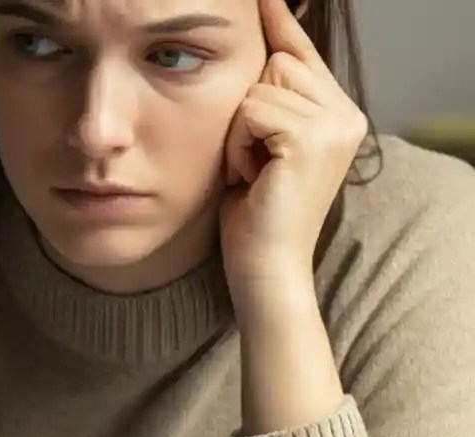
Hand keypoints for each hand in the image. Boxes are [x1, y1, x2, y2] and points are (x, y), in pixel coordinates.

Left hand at [219, 0, 367, 313]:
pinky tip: (250, 176)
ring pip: (258, 85)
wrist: (264, 266)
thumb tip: (252, 52)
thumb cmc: (254, 214)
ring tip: (251, 170)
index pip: (301, 53)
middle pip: (275, 62)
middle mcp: (346, 113)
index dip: (278, 24)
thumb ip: (265, 103)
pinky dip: (236, 144)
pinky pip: (250, 110)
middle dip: (245, 109)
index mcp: (339, 113)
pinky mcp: (310, 137)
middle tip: (250, 160)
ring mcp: (334, 124)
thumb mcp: (259, 147)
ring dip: (237, 131)